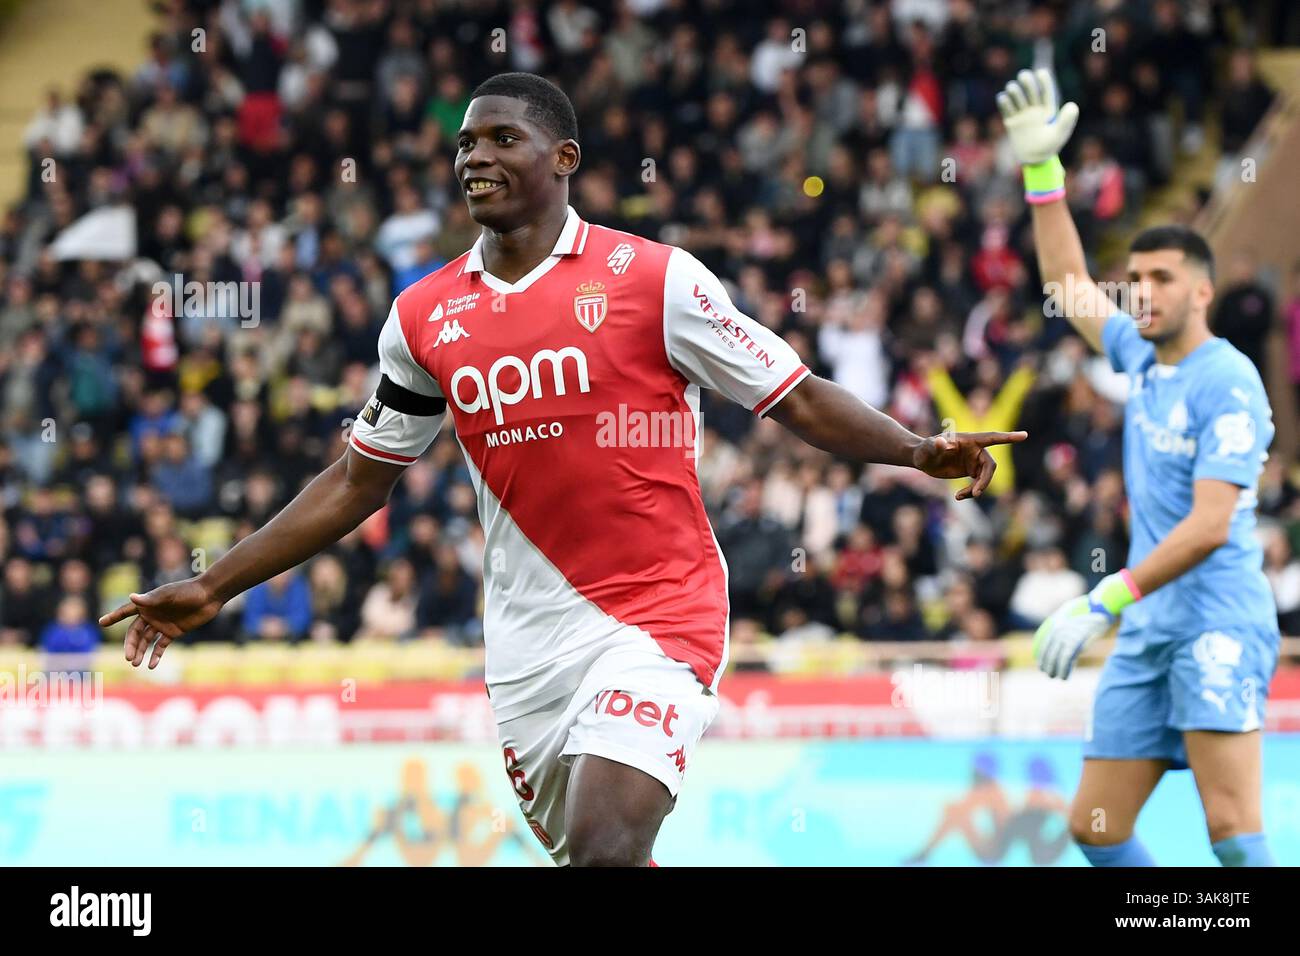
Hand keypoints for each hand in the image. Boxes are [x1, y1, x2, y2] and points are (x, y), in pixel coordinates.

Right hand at [98, 577, 224, 668]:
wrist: (209, 596)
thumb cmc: (188, 592)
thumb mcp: (169, 595)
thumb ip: (151, 599)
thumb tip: (132, 597)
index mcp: (147, 604)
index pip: (126, 611)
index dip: (114, 616)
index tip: (101, 622)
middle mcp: (152, 615)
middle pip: (135, 632)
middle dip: (130, 645)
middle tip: (129, 658)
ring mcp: (162, 624)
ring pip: (146, 641)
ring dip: (141, 652)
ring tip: (136, 663)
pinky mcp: (174, 632)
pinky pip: (161, 646)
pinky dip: (156, 655)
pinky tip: (151, 665)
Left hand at [912, 431, 1027, 499]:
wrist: (922, 459)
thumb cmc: (924, 450)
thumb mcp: (927, 448)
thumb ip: (934, 445)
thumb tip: (941, 442)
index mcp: (969, 440)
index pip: (992, 437)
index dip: (1008, 437)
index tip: (1024, 435)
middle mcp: (975, 450)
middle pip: (990, 465)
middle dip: (985, 480)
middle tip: (976, 493)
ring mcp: (974, 461)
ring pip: (985, 477)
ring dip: (977, 488)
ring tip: (960, 496)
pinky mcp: (971, 471)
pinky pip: (978, 483)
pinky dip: (971, 492)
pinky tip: (958, 497)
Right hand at [996, 69, 1078, 165]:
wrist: (1034, 159)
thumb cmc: (1050, 147)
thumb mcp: (1060, 134)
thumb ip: (1067, 120)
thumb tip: (1072, 105)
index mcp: (1048, 109)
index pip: (1046, 91)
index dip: (1044, 81)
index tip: (1041, 72)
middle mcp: (1035, 109)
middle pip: (1031, 91)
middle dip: (1027, 82)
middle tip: (1023, 76)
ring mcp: (1023, 115)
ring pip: (1018, 98)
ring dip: (1014, 91)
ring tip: (1011, 88)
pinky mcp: (1012, 122)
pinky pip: (1007, 110)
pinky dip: (1004, 102)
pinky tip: (1002, 97)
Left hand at [1032, 595, 1111, 679]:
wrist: (1102, 612)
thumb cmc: (1090, 617)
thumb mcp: (1074, 621)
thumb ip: (1066, 631)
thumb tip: (1062, 646)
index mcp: (1055, 625)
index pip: (1043, 644)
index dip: (1042, 656)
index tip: (1041, 666)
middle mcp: (1057, 630)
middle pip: (1048, 652)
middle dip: (1047, 665)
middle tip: (1048, 674)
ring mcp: (1065, 636)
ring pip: (1055, 658)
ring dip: (1055, 670)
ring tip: (1057, 677)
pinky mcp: (1074, 642)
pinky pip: (1065, 659)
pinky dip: (1064, 670)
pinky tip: (1065, 676)